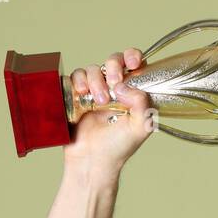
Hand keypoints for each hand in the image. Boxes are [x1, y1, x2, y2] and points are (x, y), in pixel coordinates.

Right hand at [63, 46, 155, 174]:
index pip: (134, 65)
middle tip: (115, 84)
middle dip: (113, 67)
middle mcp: (114, 89)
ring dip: (96, 81)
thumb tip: (125, 85)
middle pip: (113, 61)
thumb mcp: (140, 127)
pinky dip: (78, 81)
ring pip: (93, 69)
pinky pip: (75, 77)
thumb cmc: (118, 148)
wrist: (92, 161)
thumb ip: (142, 104)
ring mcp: (94, 91)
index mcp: (132, 93)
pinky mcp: (76, 96)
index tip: (133, 63)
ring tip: (99, 101)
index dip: (133, 57)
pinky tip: (82, 93)